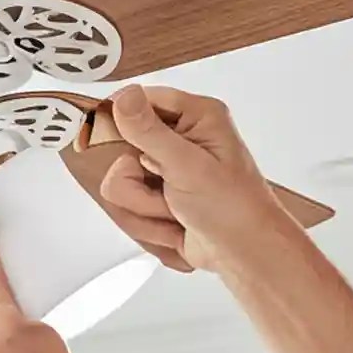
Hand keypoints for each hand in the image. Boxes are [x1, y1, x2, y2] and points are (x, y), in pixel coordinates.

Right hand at [100, 85, 297, 271]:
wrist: (243, 255)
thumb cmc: (233, 209)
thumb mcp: (188, 166)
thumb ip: (150, 132)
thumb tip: (124, 97)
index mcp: (197, 116)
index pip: (141, 98)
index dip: (119, 118)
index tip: (109, 139)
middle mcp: (179, 138)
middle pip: (121, 146)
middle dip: (137, 181)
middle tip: (166, 192)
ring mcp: (165, 168)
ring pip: (119, 181)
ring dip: (144, 206)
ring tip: (175, 213)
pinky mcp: (156, 194)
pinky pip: (125, 204)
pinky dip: (147, 222)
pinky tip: (174, 226)